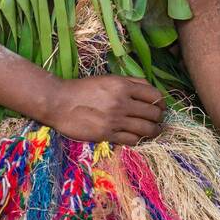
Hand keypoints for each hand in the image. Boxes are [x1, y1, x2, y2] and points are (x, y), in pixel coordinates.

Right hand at [45, 75, 166, 145]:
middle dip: (159, 117)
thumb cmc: (83, 89)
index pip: (155, 95)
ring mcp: (115, 120)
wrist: (58, 102)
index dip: (161, 103)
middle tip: (158, 120)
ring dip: (154, 131)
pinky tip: (138, 137)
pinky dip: (139, 139)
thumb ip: (130, 82)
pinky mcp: (107, 134)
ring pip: (147, 129)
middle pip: (154, 113)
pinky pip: (132, 140)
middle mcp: (122, 103)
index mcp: (123, 86)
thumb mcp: (108, 79)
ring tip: (154, 131)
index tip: (161, 107)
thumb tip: (149, 86)